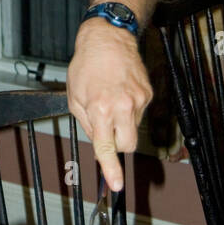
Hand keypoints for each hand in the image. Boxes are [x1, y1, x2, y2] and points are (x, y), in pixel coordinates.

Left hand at [66, 20, 152, 191]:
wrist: (109, 39)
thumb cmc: (86, 67)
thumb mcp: (74, 98)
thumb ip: (87, 124)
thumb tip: (99, 143)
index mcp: (100, 109)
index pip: (107, 147)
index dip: (111, 169)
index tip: (116, 185)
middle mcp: (122, 106)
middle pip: (128, 145)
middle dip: (118, 145)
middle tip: (107, 130)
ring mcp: (139, 100)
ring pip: (133, 128)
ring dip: (122, 123)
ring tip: (110, 100)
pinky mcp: (148, 93)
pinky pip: (139, 113)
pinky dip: (129, 109)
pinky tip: (120, 92)